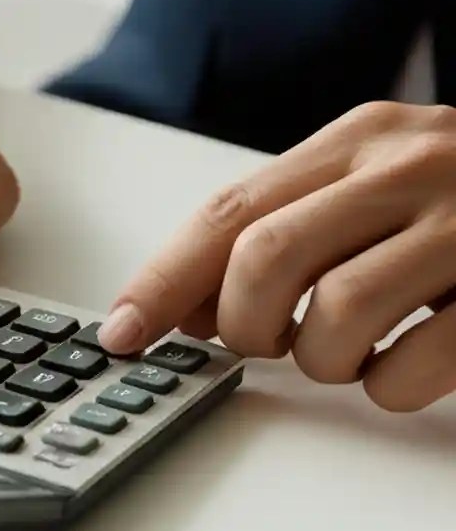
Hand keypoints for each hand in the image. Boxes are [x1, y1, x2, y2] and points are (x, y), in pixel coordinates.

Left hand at [100, 101, 455, 411]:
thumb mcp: (367, 190)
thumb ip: (281, 231)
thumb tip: (182, 306)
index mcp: (357, 141)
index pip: (227, 213)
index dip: (160, 280)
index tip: (120, 334)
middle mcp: (409, 169)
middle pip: (265, 261)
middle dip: (243, 325)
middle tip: (264, 341)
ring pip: (334, 319)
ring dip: (319, 362)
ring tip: (348, 349)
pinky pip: (411, 369)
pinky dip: (387, 388)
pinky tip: (407, 362)